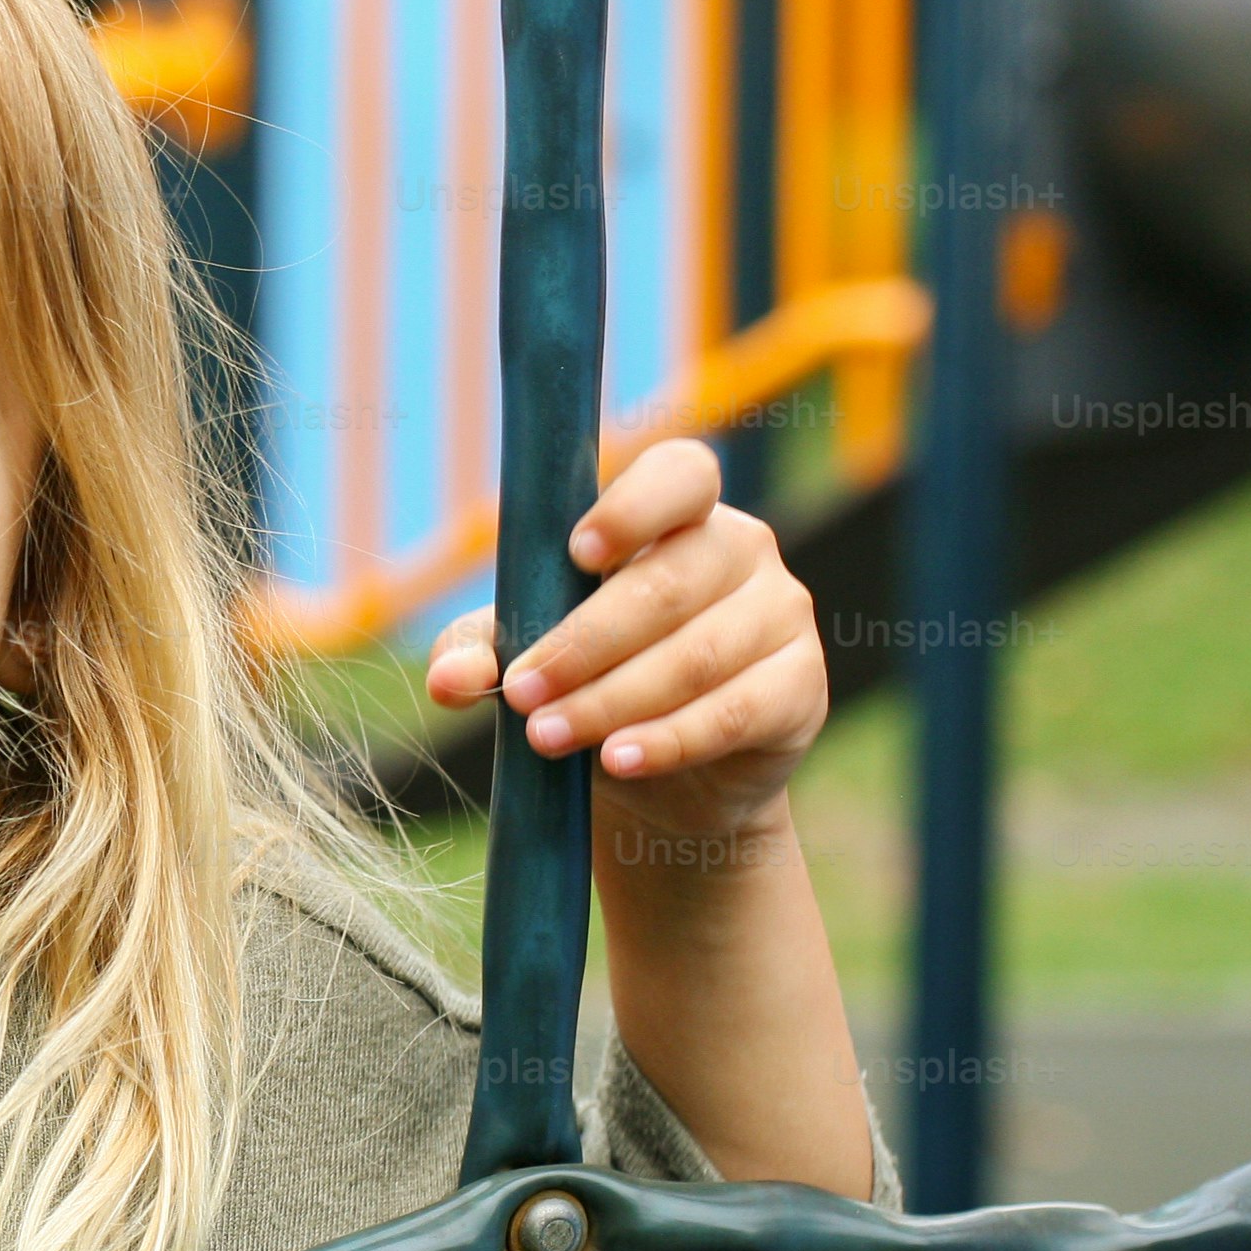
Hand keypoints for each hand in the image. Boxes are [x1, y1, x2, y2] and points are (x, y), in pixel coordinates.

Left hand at [421, 437, 826, 845]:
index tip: (578, 551)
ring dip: (613, 700)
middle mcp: (742, 548)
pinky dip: (669, 740)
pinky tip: (619, 760)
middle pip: (667, 584)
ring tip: (548, 737)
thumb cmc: (591, 679)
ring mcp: (782, 614)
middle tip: (522, 694)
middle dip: (584, 644)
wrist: (666, 776)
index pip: (680, 474)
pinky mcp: (802, 687)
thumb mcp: (528, 656)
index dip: (633, 506)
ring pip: (695, 656)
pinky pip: (734, 712)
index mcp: (680, 512)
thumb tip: (448, 679)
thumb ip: (483, 653)